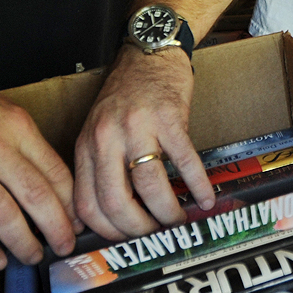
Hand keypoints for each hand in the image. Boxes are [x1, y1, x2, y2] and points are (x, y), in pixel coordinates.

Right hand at [0, 77, 77, 270]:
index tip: (77, 223)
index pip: (55, 172)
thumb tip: (54, 187)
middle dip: (56, 229)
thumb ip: (26, 145)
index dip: (71, 204)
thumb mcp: (0, 111)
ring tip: (31, 255)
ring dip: (23, 243)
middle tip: (63, 246)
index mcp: (14, 124)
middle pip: (35, 196)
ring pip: (2, 216)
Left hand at [73, 45, 213, 239]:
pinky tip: (205, 199)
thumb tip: (108, 217)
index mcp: (87, 145)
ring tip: (180, 221)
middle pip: (116, 203)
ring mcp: (138, 127)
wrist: (149, 51)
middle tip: (156, 236)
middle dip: (139, 230)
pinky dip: (198, 186)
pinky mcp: (170, 118)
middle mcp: (107, 138)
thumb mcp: (98, 130)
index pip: (86, 204)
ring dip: (168, 213)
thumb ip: (98, 167)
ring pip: (150, 187)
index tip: (126, 241)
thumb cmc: (126, 94)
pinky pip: (185, 162)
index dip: (107, 232)